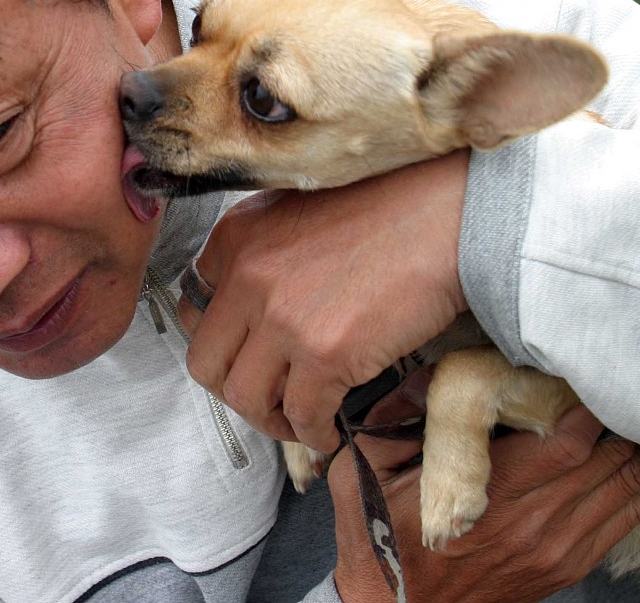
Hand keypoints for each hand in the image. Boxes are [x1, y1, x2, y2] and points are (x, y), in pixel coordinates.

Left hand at [178, 151, 469, 451]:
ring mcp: (282, 318)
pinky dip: (314, 433)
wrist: (446, 215)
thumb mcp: (296, 209)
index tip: (244, 356)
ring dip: (270, 420)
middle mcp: (246, 277)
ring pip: (245, 398)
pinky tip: (330, 430)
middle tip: (265, 398)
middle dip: (233, 390)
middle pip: (206, 364)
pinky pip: (303, 415)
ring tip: (297, 419)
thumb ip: (261, 252)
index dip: (220, 342)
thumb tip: (250, 307)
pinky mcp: (325, 354)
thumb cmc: (387, 207)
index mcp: (234, 238)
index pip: (192, 309)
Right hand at [331, 382, 639, 601]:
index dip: (586, 407)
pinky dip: (638, 491)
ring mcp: (553, 550)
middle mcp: (532, 523)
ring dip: (636, 453)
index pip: (567, 442)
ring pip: (622, 491)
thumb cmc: (378, 538)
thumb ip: (394, 419)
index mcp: (491, 493)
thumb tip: (423, 374)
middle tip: (614, 389)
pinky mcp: (563, 568)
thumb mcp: (365, 470)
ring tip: (636, 420)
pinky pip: (619, 525)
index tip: (580, 378)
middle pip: (605, 462)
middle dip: (617, 422)